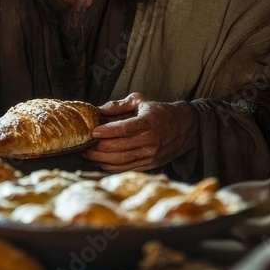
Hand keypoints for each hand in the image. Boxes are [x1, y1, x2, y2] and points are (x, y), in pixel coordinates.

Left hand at [83, 93, 198, 171]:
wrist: (186, 128)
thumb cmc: (159, 112)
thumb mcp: (141, 101)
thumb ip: (119, 105)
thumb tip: (98, 110)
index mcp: (149, 121)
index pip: (126, 128)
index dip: (108, 131)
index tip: (93, 131)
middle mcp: (151, 140)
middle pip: (120, 147)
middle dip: (99, 147)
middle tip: (84, 144)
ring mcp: (151, 155)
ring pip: (122, 160)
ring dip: (101, 159)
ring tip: (87, 154)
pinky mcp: (150, 164)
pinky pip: (126, 168)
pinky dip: (110, 166)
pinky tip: (99, 161)